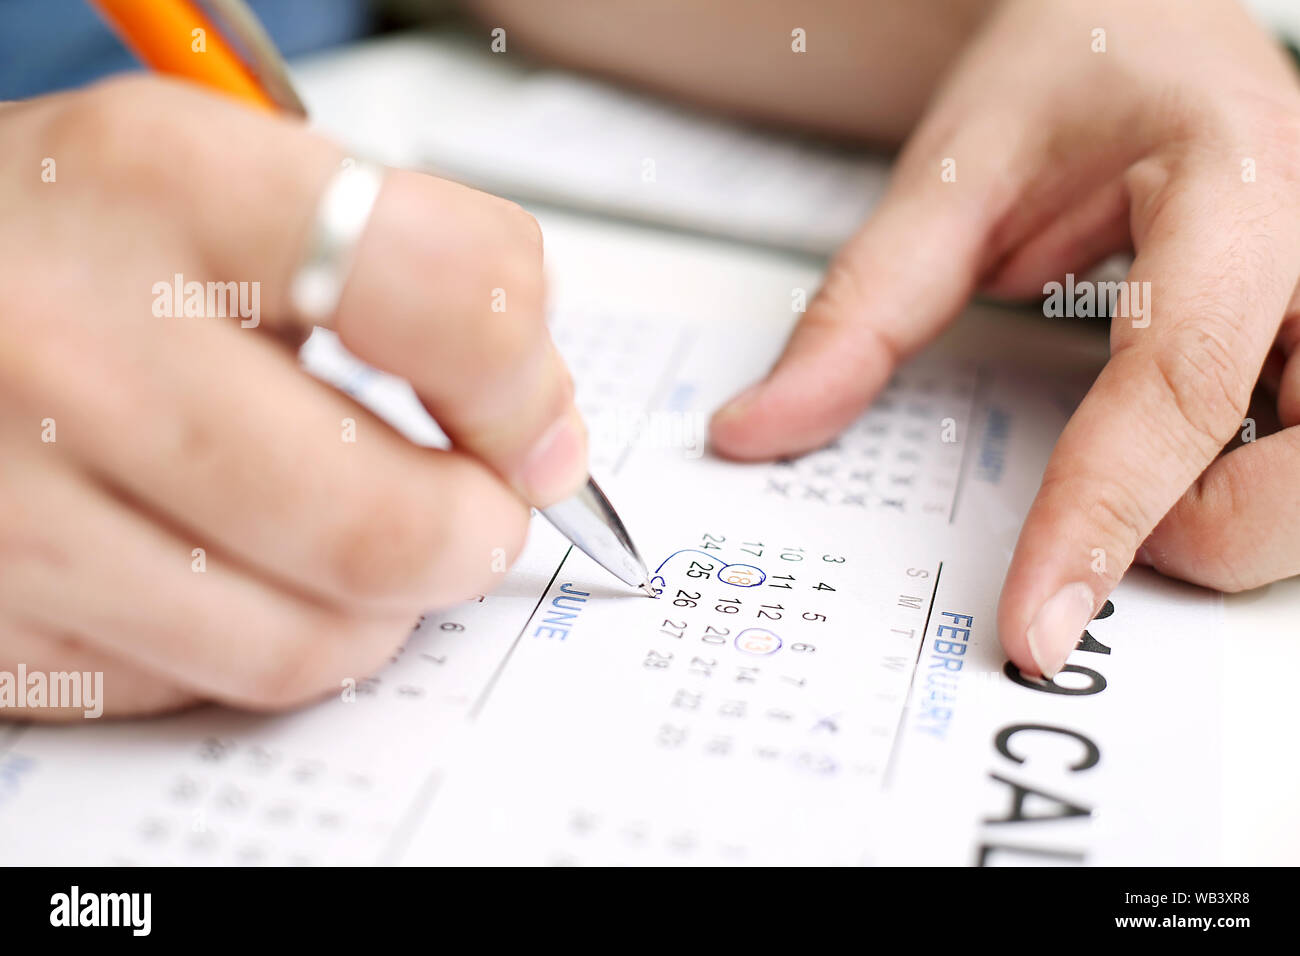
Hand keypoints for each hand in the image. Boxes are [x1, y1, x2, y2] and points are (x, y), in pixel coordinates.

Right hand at [0, 76, 585, 717]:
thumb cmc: (83, 233)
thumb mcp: (238, 179)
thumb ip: (415, 270)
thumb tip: (543, 430)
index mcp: (168, 187)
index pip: (445, 299)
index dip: (525, 387)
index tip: (537, 429)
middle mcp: (69, 344)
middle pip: (381, 524)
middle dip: (474, 536)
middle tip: (475, 513)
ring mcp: (9, 501)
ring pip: (302, 643)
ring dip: (381, 609)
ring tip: (364, 542)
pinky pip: (198, 686)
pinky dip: (258, 637)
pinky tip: (235, 563)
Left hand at [710, 0, 1299, 676]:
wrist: (1146, 22)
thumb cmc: (1069, 74)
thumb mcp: (952, 173)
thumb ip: (862, 308)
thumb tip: (756, 431)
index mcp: (1236, 181)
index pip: (1177, 382)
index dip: (1101, 515)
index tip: (1032, 626)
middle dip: (1199, 536)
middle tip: (1093, 508)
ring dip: (1234, 520)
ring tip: (1142, 466)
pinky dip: (1250, 492)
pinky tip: (1189, 456)